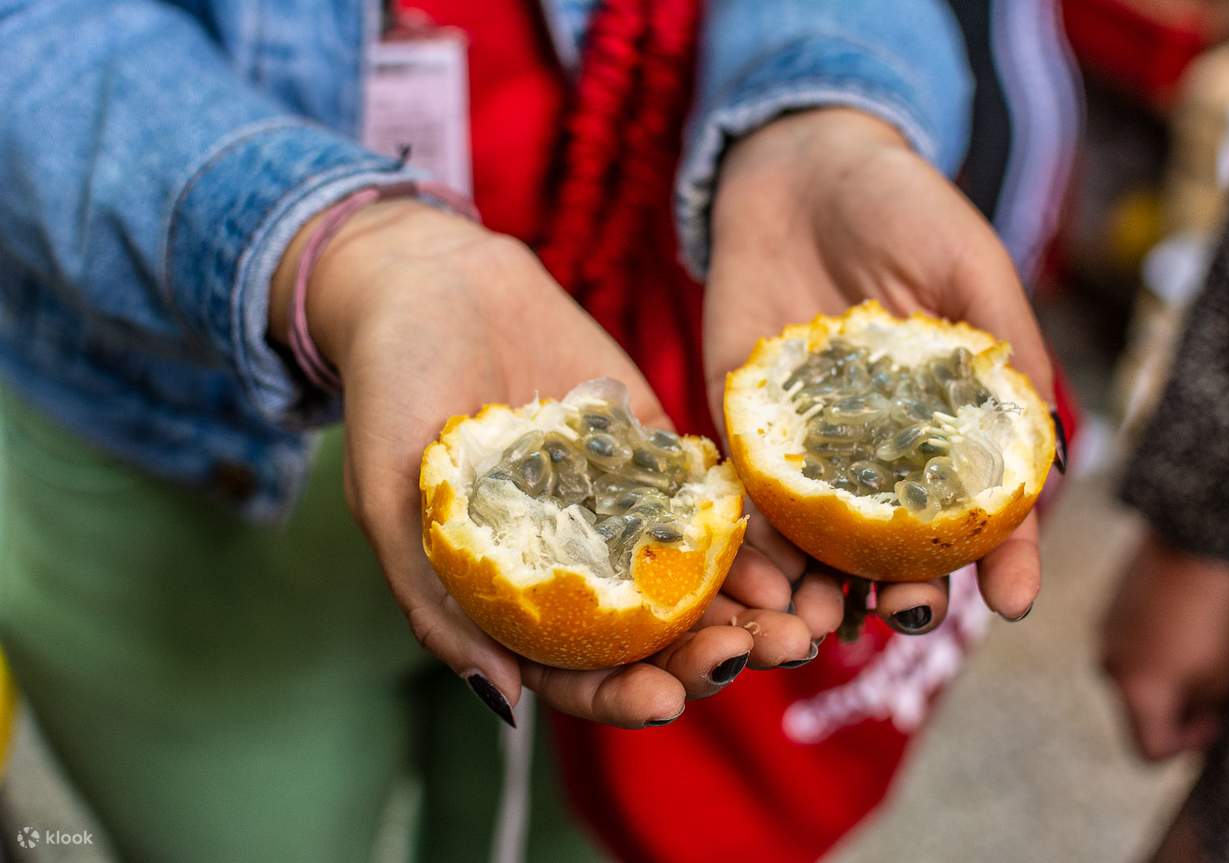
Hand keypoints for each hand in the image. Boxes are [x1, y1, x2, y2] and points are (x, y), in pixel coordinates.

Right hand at [270, 201, 816, 727]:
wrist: (428, 279)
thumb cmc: (388, 392)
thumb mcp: (390, 501)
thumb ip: (438, 601)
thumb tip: (505, 702)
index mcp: (514, 593)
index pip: (576, 671)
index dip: (622, 695)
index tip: (666, 699)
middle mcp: (575, 561)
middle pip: (652, 634)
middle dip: (710, 654)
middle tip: (767, 653)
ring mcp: (618, 504)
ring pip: (693, 575)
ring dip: (748, 604)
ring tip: (797, 618)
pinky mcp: (652, 446)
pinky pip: (706, 496)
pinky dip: (747, 529)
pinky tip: (783, 547)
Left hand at [706, 108, 1054, 633]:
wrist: (796, 167)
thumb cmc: (904, 207)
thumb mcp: (970, 269)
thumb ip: (1003, 355)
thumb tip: (1044, 456)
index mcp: (947, 424)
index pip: (982, 508)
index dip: (1005, 558)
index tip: (1015, 602)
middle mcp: (881, 450)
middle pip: (897, 546)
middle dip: (905, 592)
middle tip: (904, 617)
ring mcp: (809, 446)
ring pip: (820, 542)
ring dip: (820, 590)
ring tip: (819, 624)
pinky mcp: (742, 428)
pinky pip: (746, 496)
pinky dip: (752, 542)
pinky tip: (756, 576)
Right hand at [1101, 531, 1228, 759]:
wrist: (1192, 539)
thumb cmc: (1215, 610)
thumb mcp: (1225, 674)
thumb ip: (1204, 711)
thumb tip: (1195, 719)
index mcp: (1136, 692)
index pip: (1149, 752)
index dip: (1187, 746)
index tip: (1213, 720)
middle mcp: (1109, 668)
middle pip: (1137, 714)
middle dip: (1174, 708)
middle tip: (1211, 684)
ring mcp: (1105, 636)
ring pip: (1132, 678)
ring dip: (1162, 675)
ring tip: (1197, 647)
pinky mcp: (1108, 611)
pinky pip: (1128, 646)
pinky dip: (1151, 647)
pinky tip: (1180, 623)